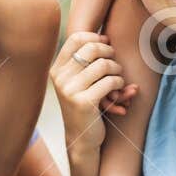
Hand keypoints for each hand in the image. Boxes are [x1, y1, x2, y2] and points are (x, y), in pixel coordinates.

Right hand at [50, 32, 137, 158]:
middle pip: (92, 49)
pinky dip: (119, 83)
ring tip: (118, 79)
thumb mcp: (78, 82)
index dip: (96, 38)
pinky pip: (110, 81)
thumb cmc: (85, 105)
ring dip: (117, 70)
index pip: (76, 39)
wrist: (82, 138)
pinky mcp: (84, 102)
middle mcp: (60, 78)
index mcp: (56, 70)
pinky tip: (119, 91)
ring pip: (103, 65)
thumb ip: (84, 61)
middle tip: (114, 64)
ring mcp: (70, 91)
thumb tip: (104, 36)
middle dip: (109, 53)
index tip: (107, 44)